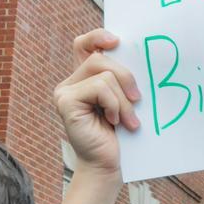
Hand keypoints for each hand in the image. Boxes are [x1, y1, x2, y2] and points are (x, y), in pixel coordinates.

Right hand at [54, 30, 140, 203]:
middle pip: (100, 58)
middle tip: (138, 99)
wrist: (107, 166)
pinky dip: (114, 104)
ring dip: (123, 98)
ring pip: (103, 73)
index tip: (117, 41)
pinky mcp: (65, 102)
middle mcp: (70, 83)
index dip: (98, 36)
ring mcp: (64, 92)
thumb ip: (120, 79)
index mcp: (82, 79)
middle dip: (126, 77)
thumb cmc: (119, 136)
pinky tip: (114, 122)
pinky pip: (99, 87)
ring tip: (128, 121)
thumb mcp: (123, 100)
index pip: (84, 45)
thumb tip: (134, 54)